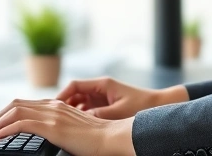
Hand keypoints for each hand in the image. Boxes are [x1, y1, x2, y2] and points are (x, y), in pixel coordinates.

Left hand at [0, 99, 134, 155]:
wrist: (112, 138)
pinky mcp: (52, 126)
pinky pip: (20, 124)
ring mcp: (52, 114)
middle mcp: (53, 105)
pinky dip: (3, 130)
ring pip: (14, 112)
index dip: (6, 113)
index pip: (24, 104)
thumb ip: (58, 129)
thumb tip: (45, 137)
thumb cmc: (97, 139)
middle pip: (15, 104)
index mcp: (57, 105)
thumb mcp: (73, 130)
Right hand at [56, 77, 186, 119]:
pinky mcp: (105, 106)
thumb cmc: (141, 105)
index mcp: (102, 84)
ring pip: (79, 103)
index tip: (53, 107)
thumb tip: (81, 118)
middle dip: (63, 105)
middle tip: (54, 119)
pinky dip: (81, 117)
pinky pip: (87, 109)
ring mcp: (102, 97)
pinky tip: (78, 127)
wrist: (158, 105)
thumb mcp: (118, 111)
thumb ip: (99, 114)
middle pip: (74, 94)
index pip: (74, 85)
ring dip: (72, 112)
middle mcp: (100, 89)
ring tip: (64, 125)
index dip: (61, 95)